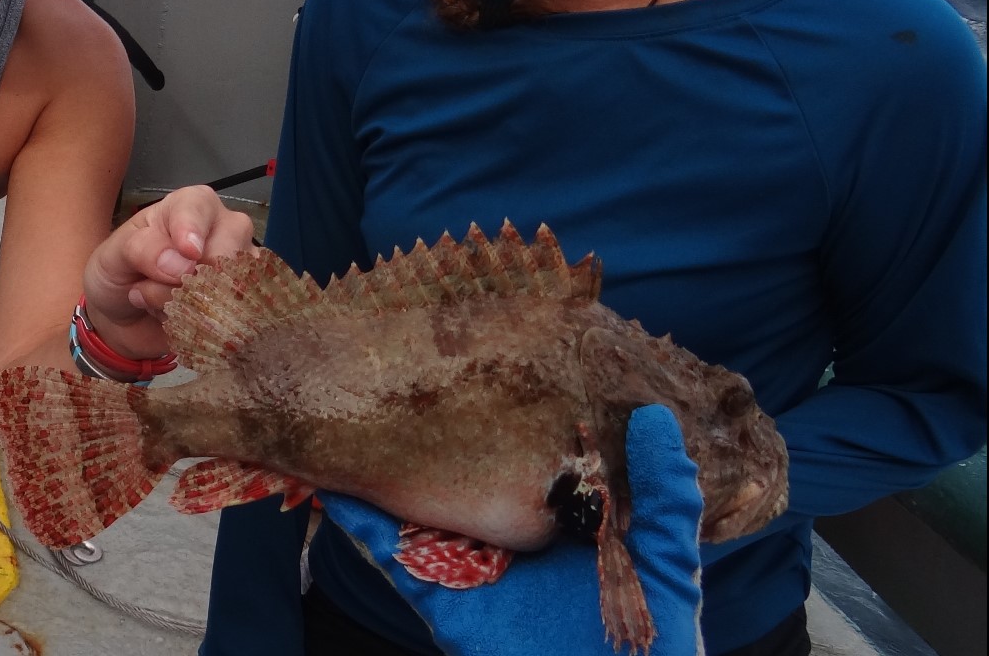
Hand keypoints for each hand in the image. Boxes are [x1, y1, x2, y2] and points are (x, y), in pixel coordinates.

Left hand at [81, 185, 255, 347]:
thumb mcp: (114, 255)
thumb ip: (142, 249)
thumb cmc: (119, 274)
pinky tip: (180, 319)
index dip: (193, 230)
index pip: (200, 209)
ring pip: (229, 290)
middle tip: (150, 288)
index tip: (187, 252)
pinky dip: (200, 325)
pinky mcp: (241, 306)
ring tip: (163, 305)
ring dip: (189, 306)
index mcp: (191, 206)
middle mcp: (224, 231)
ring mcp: (238, 270)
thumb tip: (184, 264)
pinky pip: (232, 318)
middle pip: (224, 253)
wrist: (121, 318)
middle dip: (184, 281)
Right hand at [320, 405, 703, 655]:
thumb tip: (652, 415)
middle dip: (421, 445)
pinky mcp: (448, 608)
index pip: (512, 467)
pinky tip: (337, 493)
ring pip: (414, 518)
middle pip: (454, 484)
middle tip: (386, 391)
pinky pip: (399, 565)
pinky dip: (364, 530)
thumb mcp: (667, 558)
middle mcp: (505, 545)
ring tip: (344, 429)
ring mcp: (472, 575)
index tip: (466, 376)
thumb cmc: (656, 639)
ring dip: (379, 479)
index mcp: (554, 527)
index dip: (488, 428)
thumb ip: (664, 492)